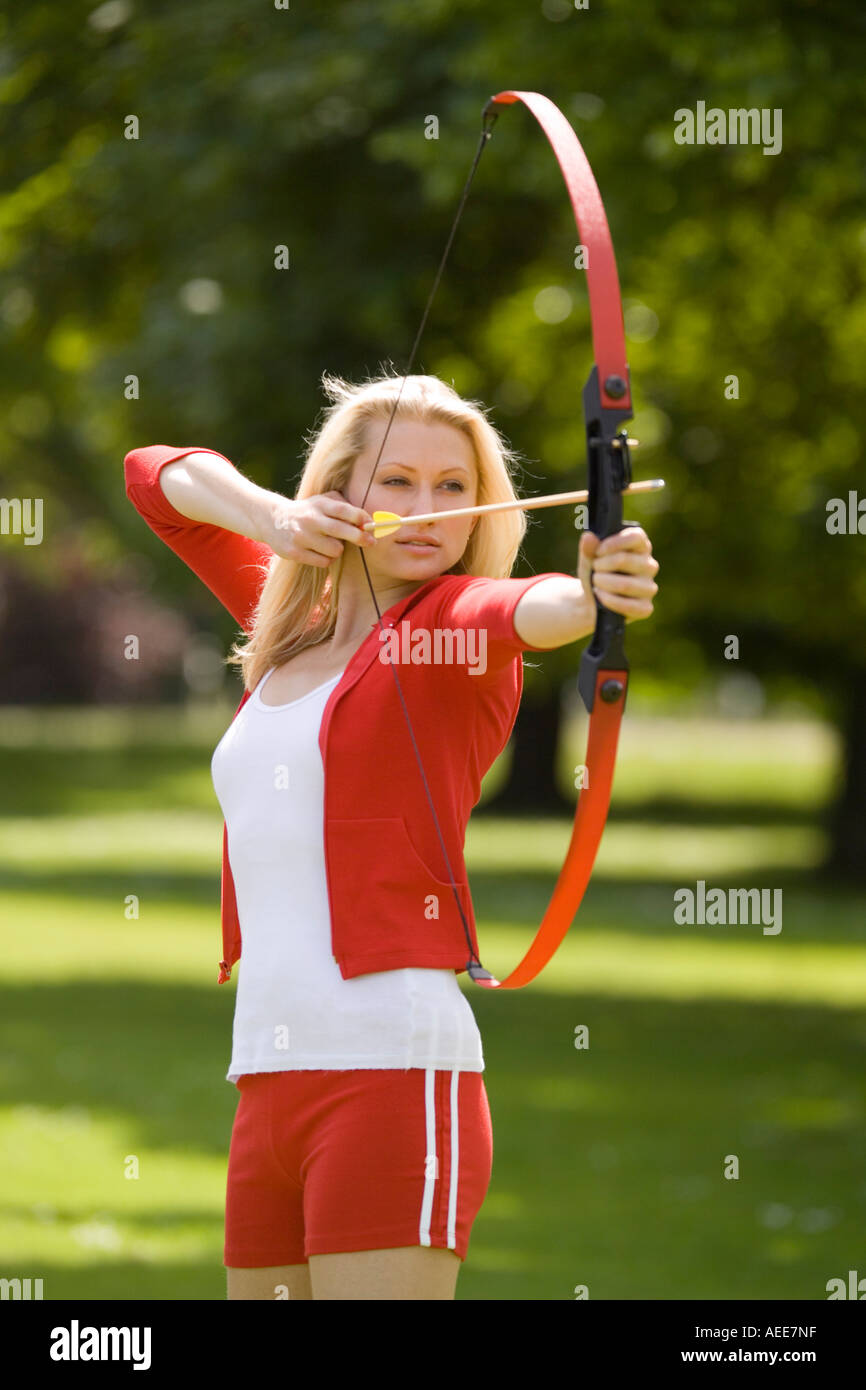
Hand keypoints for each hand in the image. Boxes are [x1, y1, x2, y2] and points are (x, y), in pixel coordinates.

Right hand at [260, 490, 375, 566]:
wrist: (272, 520)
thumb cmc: (307, 511)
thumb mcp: (321, 501)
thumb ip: (342, 505)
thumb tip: (367, 519)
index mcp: (319, 505)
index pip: (344, 510)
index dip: (360, 517)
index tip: (370, 524)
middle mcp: (310, 520)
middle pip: (342, 531)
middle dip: (360, 537)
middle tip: (370, 542)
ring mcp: (301, 537)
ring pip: (335, 550)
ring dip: (338, 549)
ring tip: (330, 544)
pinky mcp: (295, 553)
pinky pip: (324, 562)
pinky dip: (326, 559)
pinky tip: (319, 551)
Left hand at [577, 524, 658, 624]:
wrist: (592, 602)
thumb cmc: (595, 574)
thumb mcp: (588, 560)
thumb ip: (588, 549)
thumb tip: (588, 537)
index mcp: (640, 547)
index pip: (636, 537)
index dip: (614, 543)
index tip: (598, 551)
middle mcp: (649, 565)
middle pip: (624, 560)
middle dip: (601, 566)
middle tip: (594, 570)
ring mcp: (649, 587)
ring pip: (625, 585)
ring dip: (603, 584)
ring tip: (595, 584)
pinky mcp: (645, 607)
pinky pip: (628, 605)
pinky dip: (609, 601)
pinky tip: (601, 596)